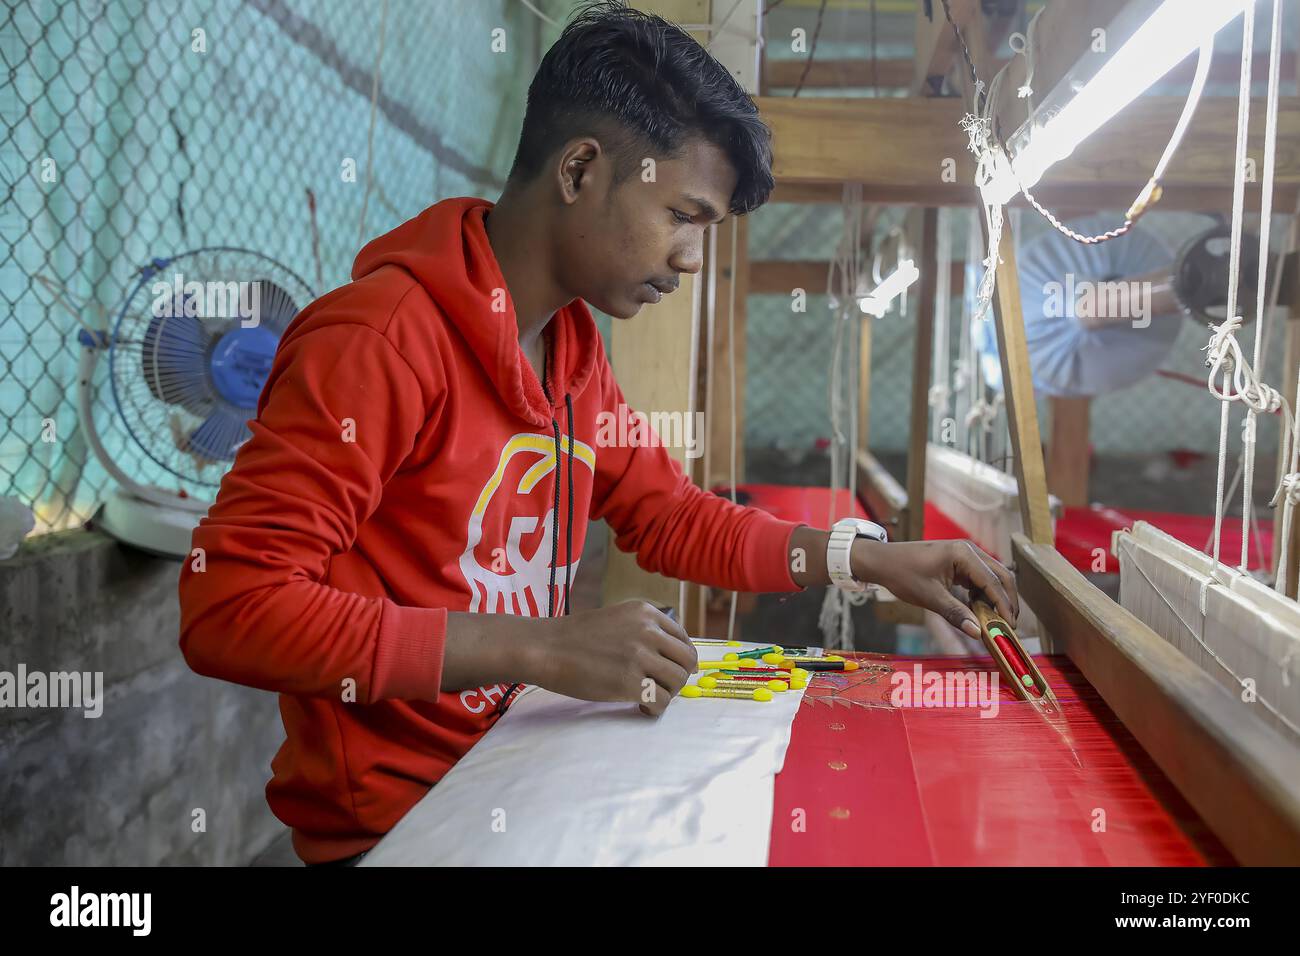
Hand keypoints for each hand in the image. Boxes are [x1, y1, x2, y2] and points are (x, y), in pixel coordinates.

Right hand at [534, 601, 696, 716]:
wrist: (545, 648)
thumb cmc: (574, 636)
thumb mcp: (616, 618)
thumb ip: (642, 630)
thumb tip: (668, 656)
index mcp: (646, 612)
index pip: (683, 638)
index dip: (679, 659)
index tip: (670, 670)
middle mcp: (648, 631)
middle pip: (687, 660)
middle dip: (677, 677)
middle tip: (660, 687)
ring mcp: (640, 656)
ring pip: (678, 681)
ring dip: (667, 694)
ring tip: (648, 697)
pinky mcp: (630, 682)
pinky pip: (661, 701)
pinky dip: (655, 709)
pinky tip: (640, 708)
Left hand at [851, 539, 1019, 638]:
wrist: (882, 561)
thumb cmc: (902, 574)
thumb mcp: (930, 597)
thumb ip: (955, 614)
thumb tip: (978, 633)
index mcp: (963, 554)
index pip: (994, 581)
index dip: (1004, 605)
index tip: (1010, 627)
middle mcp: (969, 550)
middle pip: (1001, 576)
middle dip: (1007, 601)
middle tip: (1009, 626)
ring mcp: (965, 554)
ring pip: (992, 577)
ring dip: (996, 598)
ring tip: (996, 622)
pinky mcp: (960, 562)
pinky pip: (980, 578)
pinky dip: (984, 594)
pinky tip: (980, 610)